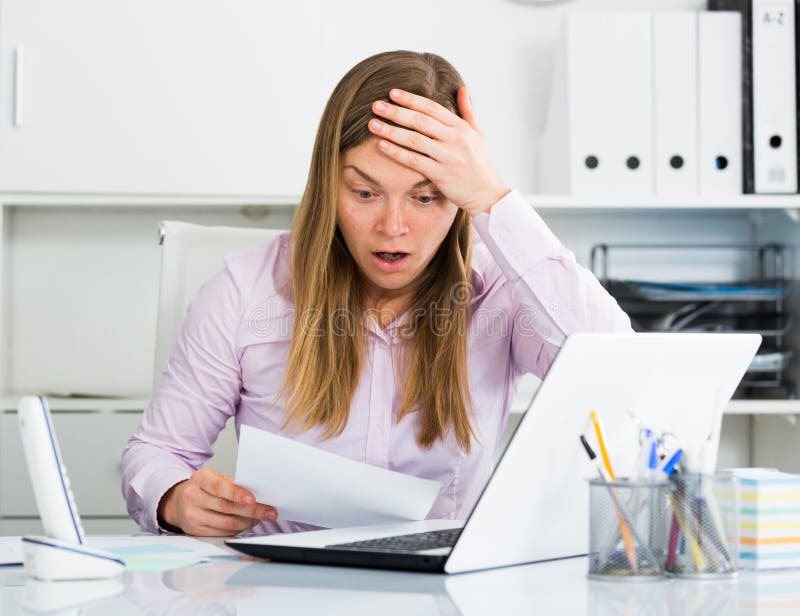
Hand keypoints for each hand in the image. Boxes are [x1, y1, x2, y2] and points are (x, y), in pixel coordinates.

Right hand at [157, 468, 277, 536]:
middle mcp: (192, 497)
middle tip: (269, 511)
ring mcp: (192, 516)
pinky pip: (222, 533)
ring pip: (226, 523)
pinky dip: (238, 530)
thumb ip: (232, 484)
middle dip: (252, 511)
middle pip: (226, 507)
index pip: (219, 487)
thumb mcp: (214, 478)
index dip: (237, 494)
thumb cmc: (203, 488)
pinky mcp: (195, 531)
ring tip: (260, 518)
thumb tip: (258, 494)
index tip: (253, 499)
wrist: (179, 501)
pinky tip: (246, 524)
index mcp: (200, 479)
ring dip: (247, 522)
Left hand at [368, 86, 508, 216]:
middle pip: (420, 121)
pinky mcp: (441, 175)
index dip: (411, 99)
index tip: (392, 93)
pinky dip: (397, 153)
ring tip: (373, 124)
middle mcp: (455, 139)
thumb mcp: (479, 134)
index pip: (432, 108)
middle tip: (376, 105)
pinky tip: (382, 146)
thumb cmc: (481, 164)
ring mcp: (448, 157)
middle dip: (396, 112)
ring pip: (415, 140)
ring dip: (391, 131)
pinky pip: (415, 161)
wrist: (488, 194)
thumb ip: (468, 111)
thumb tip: (462, 88)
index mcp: (461, 127)